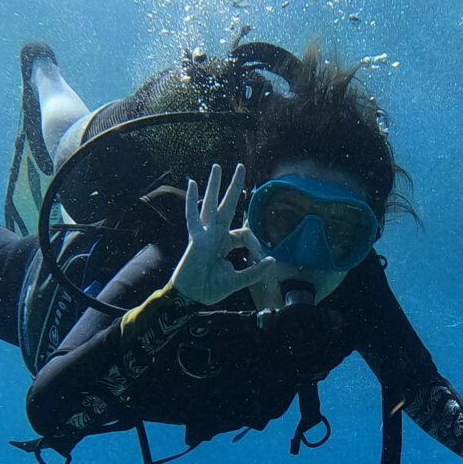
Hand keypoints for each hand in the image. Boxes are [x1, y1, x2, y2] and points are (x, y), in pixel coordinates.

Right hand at [172, 164, 281, 305]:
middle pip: (227, 205)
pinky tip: (192, 184)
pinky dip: (191, 200)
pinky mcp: (196, 238)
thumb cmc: (212, 289)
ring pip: (210, 204)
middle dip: (234, 186)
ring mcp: (205, 234)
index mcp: (226, 243)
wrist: (194, 297)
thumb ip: (255, 271)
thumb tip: (272, 260)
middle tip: (241, 166)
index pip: (245, 233)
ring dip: (214, 185)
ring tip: (217, 167)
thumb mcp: (239, 280)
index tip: (259, 258)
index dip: (255, 244)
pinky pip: (192, 216)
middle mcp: (215, 234)